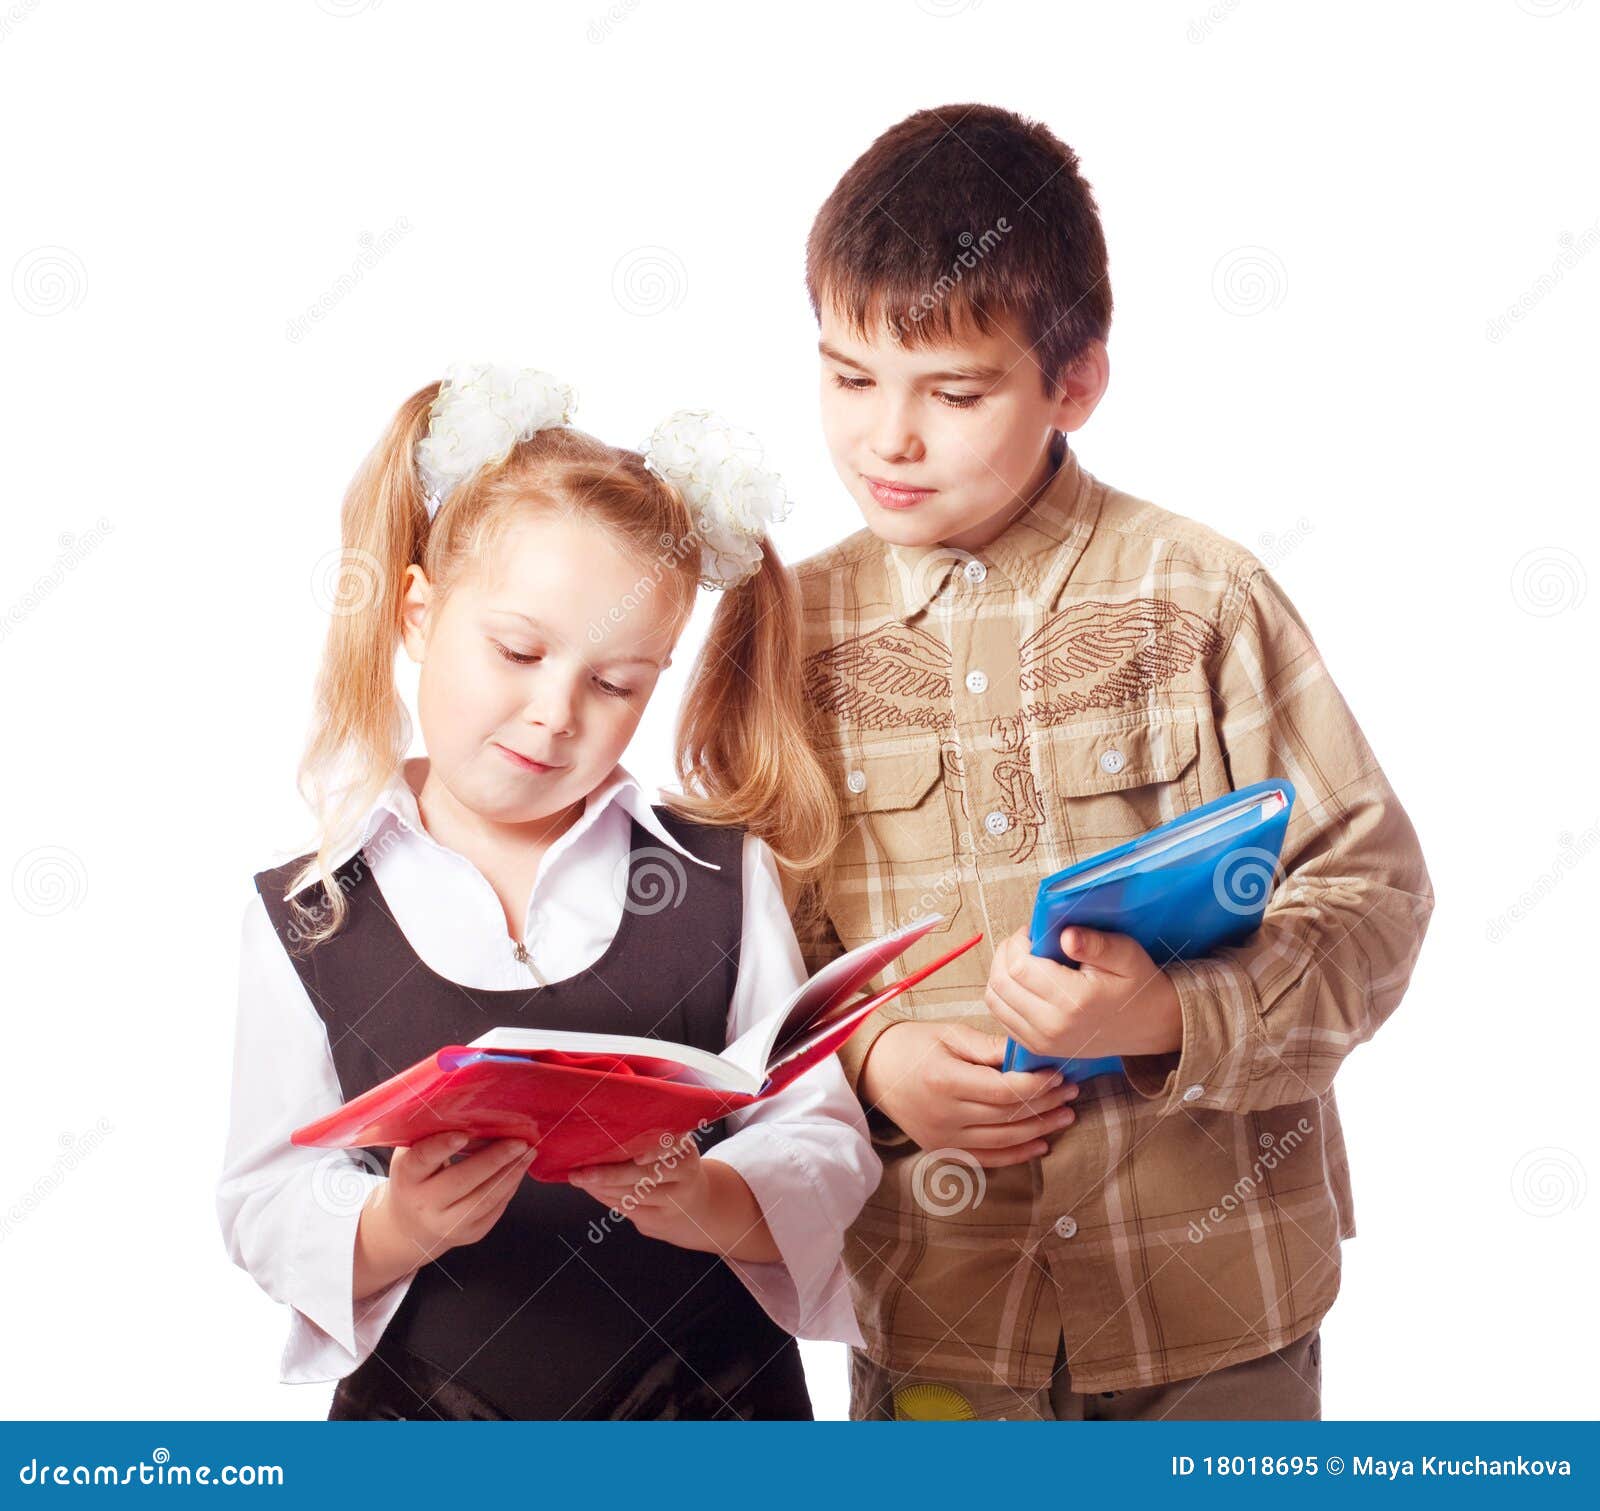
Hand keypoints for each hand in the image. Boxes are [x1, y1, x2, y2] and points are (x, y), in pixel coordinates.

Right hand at [357, 1131, 536, 1289]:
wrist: (410, 1227)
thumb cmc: (417, 1177)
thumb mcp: (412, 1155)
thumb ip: (432, 1135)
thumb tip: (473, 1109)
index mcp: (407, 1176)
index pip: (422, 1160)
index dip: (442, 1147)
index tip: (463, 1134)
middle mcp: (424, 1204)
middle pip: (461, 1181)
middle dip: (494, 1159)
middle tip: (519, 1140)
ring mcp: (448, 1224)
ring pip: (485, 1199)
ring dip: (511, 1173)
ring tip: (529, 1151)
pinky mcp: (471, 1234)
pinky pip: (496, 1208)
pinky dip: (511, 1185)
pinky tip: (520, 1167)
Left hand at [567, 1131, 779, 1260]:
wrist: (699, 1208)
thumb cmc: (677, 1168)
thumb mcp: (677, 1148)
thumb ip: (654, 1139)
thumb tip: (609, 1130)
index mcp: (687, 1153)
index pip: (671, 1149)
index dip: (655, 1152)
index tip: (637, 1155)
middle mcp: (684, 1178)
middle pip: (644, 1177)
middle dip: (609, 1174)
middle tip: (581, 1170)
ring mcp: (672, 1204)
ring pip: (631, 1196)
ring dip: (600, 1188)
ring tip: (578, 1178)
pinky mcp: (658, 1223)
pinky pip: (626, 1210)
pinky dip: (605, 1198)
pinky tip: (590, 1189)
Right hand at [857, 1020, 1079, 1167]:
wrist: (874, 1071)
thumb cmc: (913, 1045)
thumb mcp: (950, 1035)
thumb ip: (989, 1047)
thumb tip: (1029, 1055)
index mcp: (945, 1081)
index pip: (1004, 1090)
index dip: (1036, 1085)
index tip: (1059, 1074)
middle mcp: (945, 1115)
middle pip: (1007, 1115)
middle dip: (1045, 1105)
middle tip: (1072, 1092)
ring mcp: (943, 1137)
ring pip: (1003, 1140)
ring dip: (1039, 1130)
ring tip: (1065, 1116)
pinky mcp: (942, 1149)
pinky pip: (986, 1158)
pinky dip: (1016, 1154)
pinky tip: (1041, 1144)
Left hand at [985, 926, 1181, 1059]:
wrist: (1148, 1025)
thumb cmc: (1136, 985)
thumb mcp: (1126, 954)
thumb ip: (1095, 944)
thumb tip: (1065, 935)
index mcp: (1073, 1001)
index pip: (1019, 967)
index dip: (1018, 942)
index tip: (1033, 931)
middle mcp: (1052, 1026)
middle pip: (1001, 983)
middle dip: (1005, 953)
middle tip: (1025, 941)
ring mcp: (1042, 1041)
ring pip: (994, 1000)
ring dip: (1000, 973)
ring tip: (1022, 958)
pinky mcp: (1037, 1047)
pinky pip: (1002, 1017)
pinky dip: (1003, 994)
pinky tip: (1023, 981)